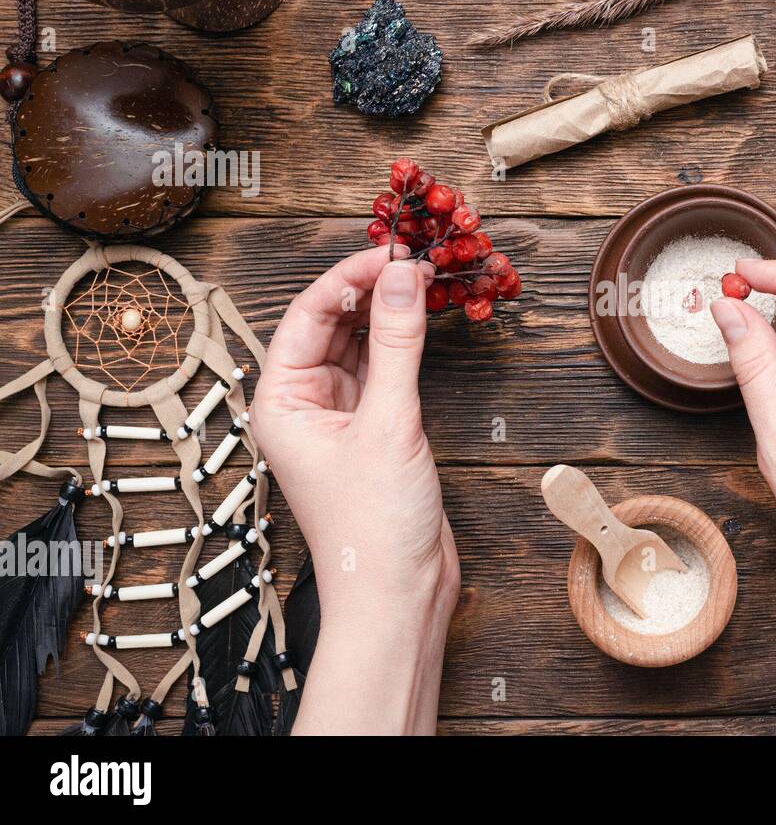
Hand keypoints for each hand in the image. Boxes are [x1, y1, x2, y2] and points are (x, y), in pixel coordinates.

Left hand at [252, 246, 459, 733]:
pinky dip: (406, 345)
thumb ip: (398, 343)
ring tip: (425, 279)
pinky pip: (385, 371)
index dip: (350, 277)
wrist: (397, 592)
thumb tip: (404, 276)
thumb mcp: (388, 422)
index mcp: (281, 401)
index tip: (392, 250)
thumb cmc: (373, 523)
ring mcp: (340, 418)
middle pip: (334, 325)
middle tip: (416, 257)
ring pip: (362, 346)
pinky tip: (427, 320)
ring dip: (391, 314)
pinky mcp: (374, 431)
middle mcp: (304, 404)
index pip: (310, 315)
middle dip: (372, 289)